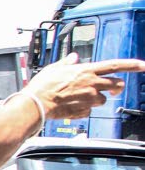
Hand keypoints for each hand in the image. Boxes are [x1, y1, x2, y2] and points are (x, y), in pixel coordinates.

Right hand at [23, 54, 143, 119]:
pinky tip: (73, 106)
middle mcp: (91, 84)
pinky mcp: (84, 111)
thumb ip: (67, 62)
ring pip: (102, 99)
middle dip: (116, 86)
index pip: (115, 65)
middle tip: (113, 88)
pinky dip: (84, 108)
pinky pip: (89, 110)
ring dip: (96, 98)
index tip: (143, 65)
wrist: (36, 105)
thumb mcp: (53, 68)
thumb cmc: (42, 86)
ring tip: (80, 97)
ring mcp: (89, 99)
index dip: (132, 65)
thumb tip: (73, 58)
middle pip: (115, 84)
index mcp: (86, 71)